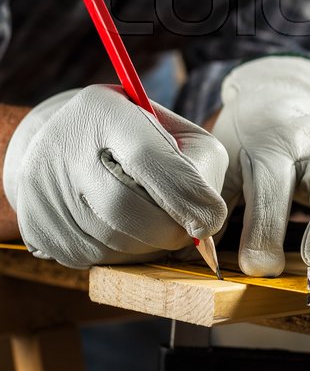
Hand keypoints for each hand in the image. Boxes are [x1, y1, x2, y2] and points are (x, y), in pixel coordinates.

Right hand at [2, 85, 227, 267]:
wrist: (65, 140)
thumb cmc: (138, 136)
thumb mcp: (173, 129)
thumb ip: (198, 164)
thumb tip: (209, 220)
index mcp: (105, 111)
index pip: (148, 157)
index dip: (186, 195)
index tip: (212, 218)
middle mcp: (64, 148)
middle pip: (125, 208)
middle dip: (170, 229)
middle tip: (191, 230)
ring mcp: (43, 190)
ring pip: (111, 242)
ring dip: (150, 244)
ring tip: (159, 222)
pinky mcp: (36, 226)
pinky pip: (94, 258)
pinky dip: (125, 254)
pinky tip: (130, 230)